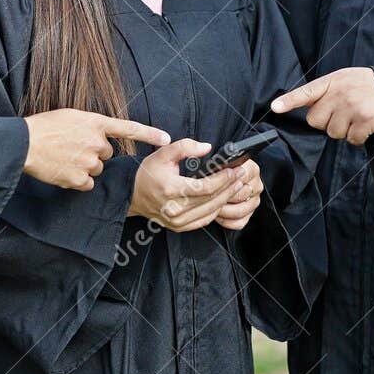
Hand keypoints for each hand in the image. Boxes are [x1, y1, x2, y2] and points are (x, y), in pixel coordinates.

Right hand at [23, 110, 170, 190]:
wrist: (25, 144)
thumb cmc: (44, 127)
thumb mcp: (71, 116)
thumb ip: (90, 126)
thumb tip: (101, 138)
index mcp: (95, 122)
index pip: (128, 128)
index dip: (149, 134)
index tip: (167, 138)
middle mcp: (96, 142)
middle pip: (107, 154)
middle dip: (94, 154)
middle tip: (73, 149)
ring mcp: (88, 161)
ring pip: (97, 170)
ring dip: (85, 167)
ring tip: (64, 159)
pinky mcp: (79, 179)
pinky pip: (88, 184)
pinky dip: (78, 181)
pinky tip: (64, 172)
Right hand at [126, 139, 246, 231]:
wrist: (132, 194)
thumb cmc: (148, 173)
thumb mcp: (163, 153)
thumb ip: (185, 147)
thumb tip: (207, 148)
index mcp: (170, 189)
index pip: (205, 187)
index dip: (223, 179)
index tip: (234, 169)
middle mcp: (174, 208)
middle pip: (211, 200)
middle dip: (229, 187)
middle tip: (241, 175)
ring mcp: (177, 221)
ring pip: (210, 212)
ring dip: (226, 199)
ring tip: (236, 186)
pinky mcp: (179, 227)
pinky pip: (204, 221)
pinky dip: (216, 211)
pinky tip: (223, 200)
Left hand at [213, 158, 263, 229]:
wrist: (218, 181)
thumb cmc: (214, 170)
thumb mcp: (212, 159)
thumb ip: (208, 156)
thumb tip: (204, 149)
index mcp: (250, 167)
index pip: (240, 176)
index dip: (224, 182)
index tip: (211, 184)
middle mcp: (255, 183)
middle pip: (240, 194)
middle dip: (222, 197)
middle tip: (208, 197)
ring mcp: (254, 200)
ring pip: (241, 210)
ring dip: (224, 211)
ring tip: (211, 206)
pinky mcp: (249, 214)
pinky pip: (239, 222)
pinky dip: (226, 221)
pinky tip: (217, 215)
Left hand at [271, 67, 373, 145]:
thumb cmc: (368, 88)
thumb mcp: (346, 80)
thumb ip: (327, 92)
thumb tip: (309, 112)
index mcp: (333, 81)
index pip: (306, 92)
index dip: (289, 101)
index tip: (275, 107)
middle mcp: (340, 93)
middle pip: (316, 121)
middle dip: (327, 122)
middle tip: (345, 113)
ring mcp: (353, 106)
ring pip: (333, 133)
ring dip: (345, 130)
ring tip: (358, 116)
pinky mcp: (366, 120)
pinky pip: (351, 140)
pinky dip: (359, 137)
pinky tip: (368, 125)